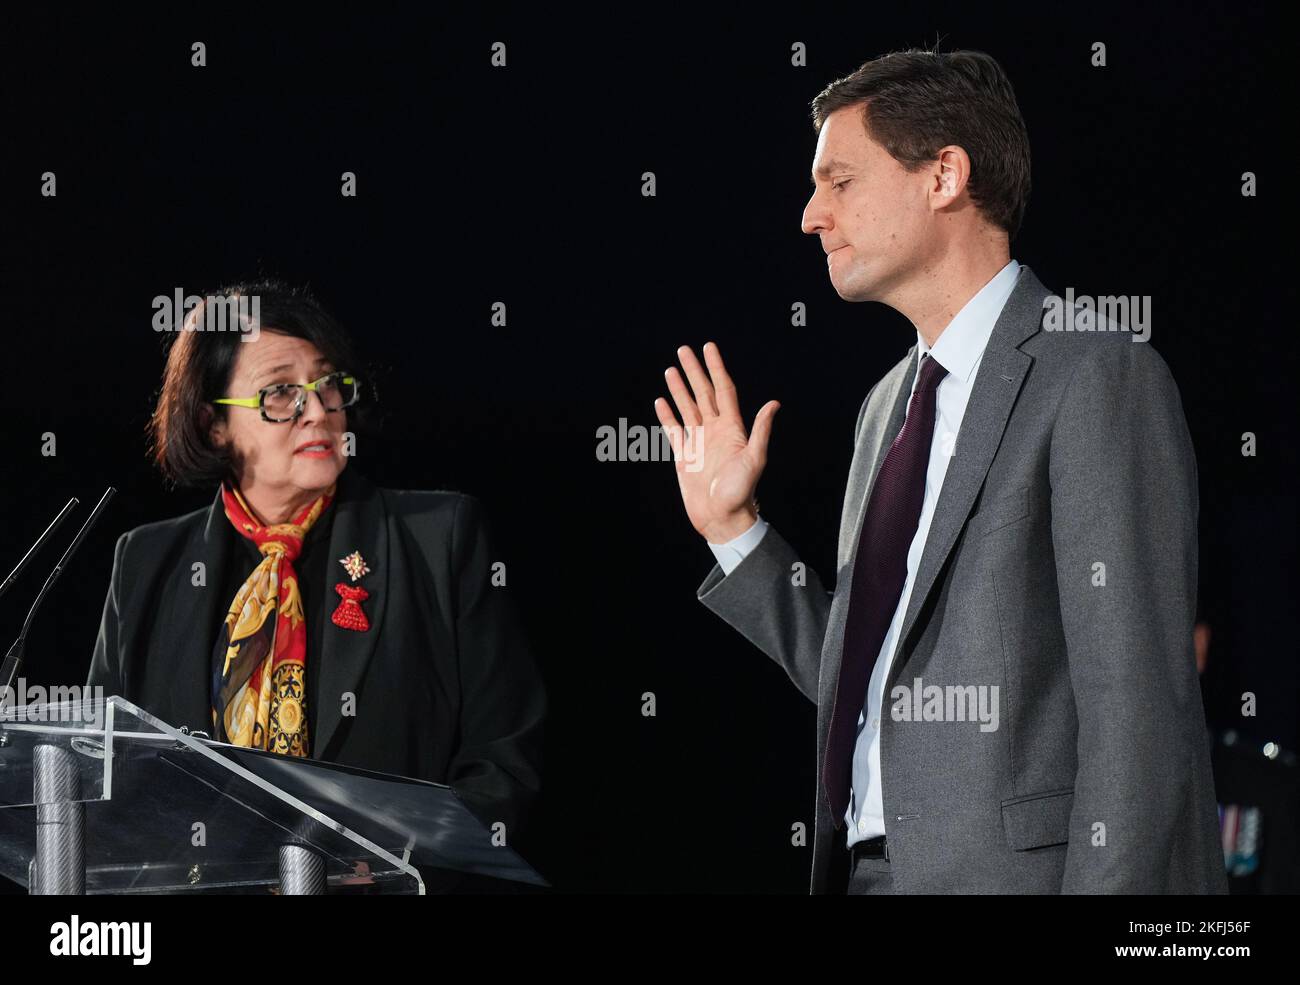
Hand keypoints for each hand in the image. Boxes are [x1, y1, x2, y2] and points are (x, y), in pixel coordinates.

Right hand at [654, 342, 779, 542]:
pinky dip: (667, 415)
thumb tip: (774, 403)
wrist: (722, 519)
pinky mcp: (684, 456)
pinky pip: (674, 430)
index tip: (708, 347)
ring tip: (671, 370)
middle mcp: (715, 431)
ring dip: (679, 389)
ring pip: (687, 408)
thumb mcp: (754, 459)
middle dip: (694, 371)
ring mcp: (699, 442)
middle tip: (683, 349)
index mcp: (732, 429)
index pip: (723, 390)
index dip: (716, 368)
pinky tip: (661, 401)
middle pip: (703, 393)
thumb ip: (760, 430)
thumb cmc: (741, 492)